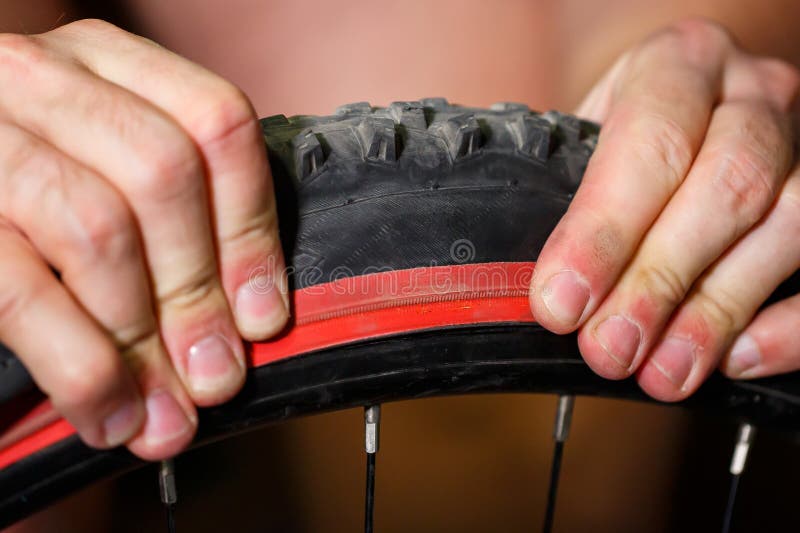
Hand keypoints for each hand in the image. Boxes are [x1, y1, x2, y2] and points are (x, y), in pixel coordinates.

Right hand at [0, 20, 288, 458]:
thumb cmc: (40, 197)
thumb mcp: (109, 173)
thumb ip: (175, 218)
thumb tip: (247, 323)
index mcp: (110, 63)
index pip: (217, 125)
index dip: (250, 230)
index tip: (263, 316)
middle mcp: (45, 79)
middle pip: (163, 174)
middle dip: (198, 293)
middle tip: (217, 376)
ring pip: (98, 226)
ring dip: (143, 336)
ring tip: (166, 412)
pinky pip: (22, 289)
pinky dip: (79, 365)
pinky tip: (109, 413)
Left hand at [530, 18, 799, 400]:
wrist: (695, 108)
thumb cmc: (630, 136)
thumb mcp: (589, 141)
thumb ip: (569, 198)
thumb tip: (548, 295)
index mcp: (678, 65)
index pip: (649, 142)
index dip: (604, 230)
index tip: (563, 300)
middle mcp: (754, 96)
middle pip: (727, 185)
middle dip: (659, 279)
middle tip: (610, 346)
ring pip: (788, 226)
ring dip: (716, 312)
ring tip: (662, 371)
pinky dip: (788, 325)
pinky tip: (736, 357)